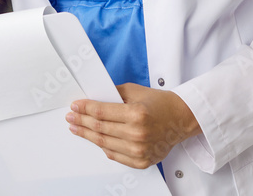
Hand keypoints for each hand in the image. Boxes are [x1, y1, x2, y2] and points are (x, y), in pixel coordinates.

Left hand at [65, 83, 201, 168]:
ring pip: (104, 143)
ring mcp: (140, 150)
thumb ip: (113, 94)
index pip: (101, 112)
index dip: (84, 108)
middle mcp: (138, 134)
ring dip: (87, 135)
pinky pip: (115, 155)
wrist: (181, 118)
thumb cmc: (160, 103)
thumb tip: (91, 99)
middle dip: (81, 121)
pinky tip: (94, 140)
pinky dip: (103, 148)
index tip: (75, 106)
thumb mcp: (135, 91)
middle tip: (71, 117)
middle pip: (100, 128)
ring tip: (77, 128)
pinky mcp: (142, 161)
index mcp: (136, 114)